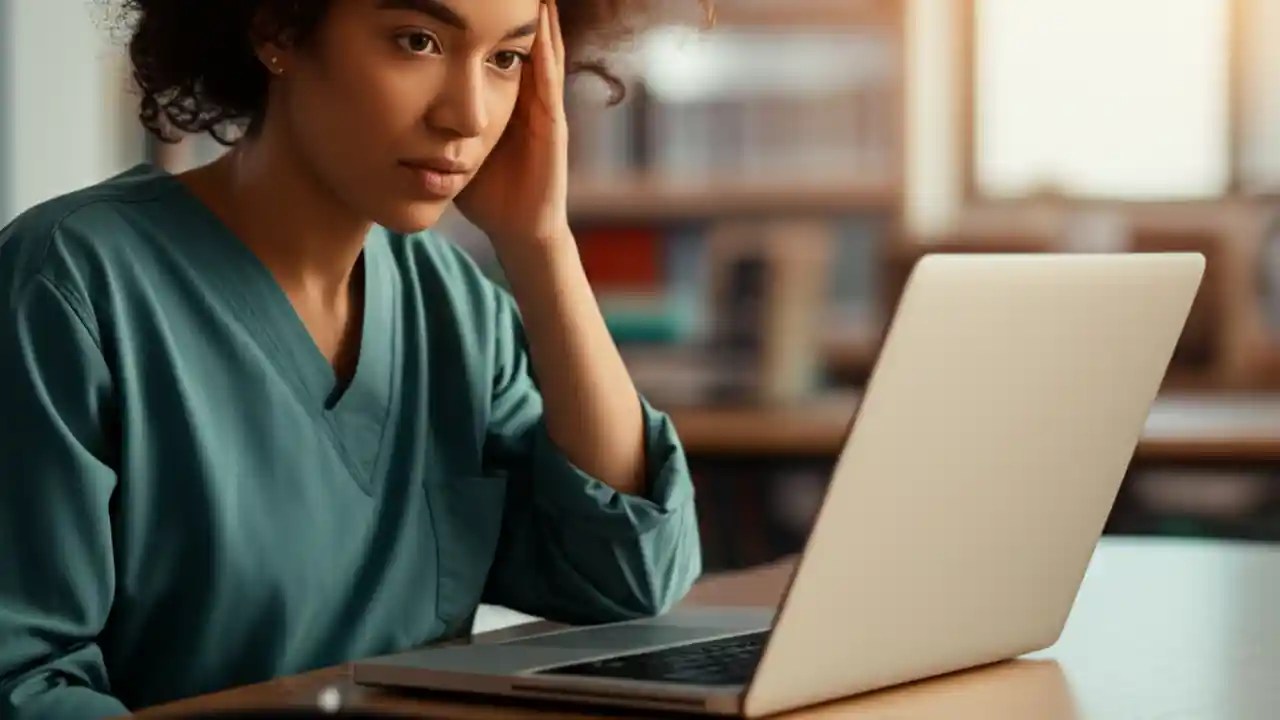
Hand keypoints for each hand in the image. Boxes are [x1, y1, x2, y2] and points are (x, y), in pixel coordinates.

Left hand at [454, 0, 569, 251]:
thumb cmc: (487, 194)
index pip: (496, 49)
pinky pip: (550, 80)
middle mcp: (528, 98)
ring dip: (539, 19)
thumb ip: (433, 124)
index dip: (488, 22)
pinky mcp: (553, 125)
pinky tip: (541, 25)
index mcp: (504, 100)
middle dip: (516, 11)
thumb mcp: (454, 147)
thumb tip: (385, 107)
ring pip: (542, 52)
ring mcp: (544, 109)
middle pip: (521, 42)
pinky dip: (548, 50)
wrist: (519, 230)